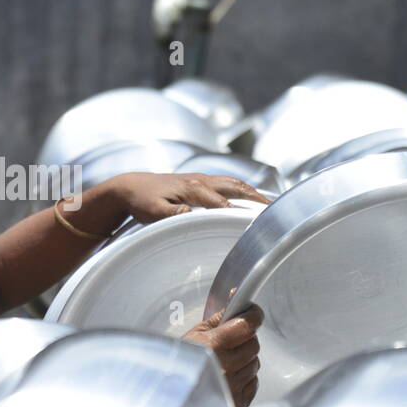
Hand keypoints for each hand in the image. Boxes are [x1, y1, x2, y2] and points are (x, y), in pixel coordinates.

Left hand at [99, 171, 268, 225]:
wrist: (130, 187)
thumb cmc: (141, 201)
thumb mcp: (153, 212)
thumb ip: (173, 216)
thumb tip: (192, 217)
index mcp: (194, 189)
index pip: (224, 205)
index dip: (241, 216)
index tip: (258, 228)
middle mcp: (201, 180)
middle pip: (237, 188)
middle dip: (257, 199)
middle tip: (277, 212)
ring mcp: (201, 178)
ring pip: (234, 183)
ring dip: (253, 192)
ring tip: (270, 205)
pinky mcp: (199, 180)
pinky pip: (227, 182)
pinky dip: (242, 189)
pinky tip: (249, 197)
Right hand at [181, 303, 262, 406]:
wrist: (166, 396)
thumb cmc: (176, 365)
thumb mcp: (193, 335)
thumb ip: (219, 318)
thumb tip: (236, 299)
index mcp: (212, 347)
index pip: (247, 325)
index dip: (252, 316)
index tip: (251, 312)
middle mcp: (225, 368)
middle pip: (253, 345)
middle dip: (245, 339)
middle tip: (230, 340)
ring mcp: (232, 388)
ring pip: (254, 365)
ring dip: (245, 360)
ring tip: (224, 362)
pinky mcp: (237, 404)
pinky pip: (252, 384)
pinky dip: (244, 379)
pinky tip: (228, 377)